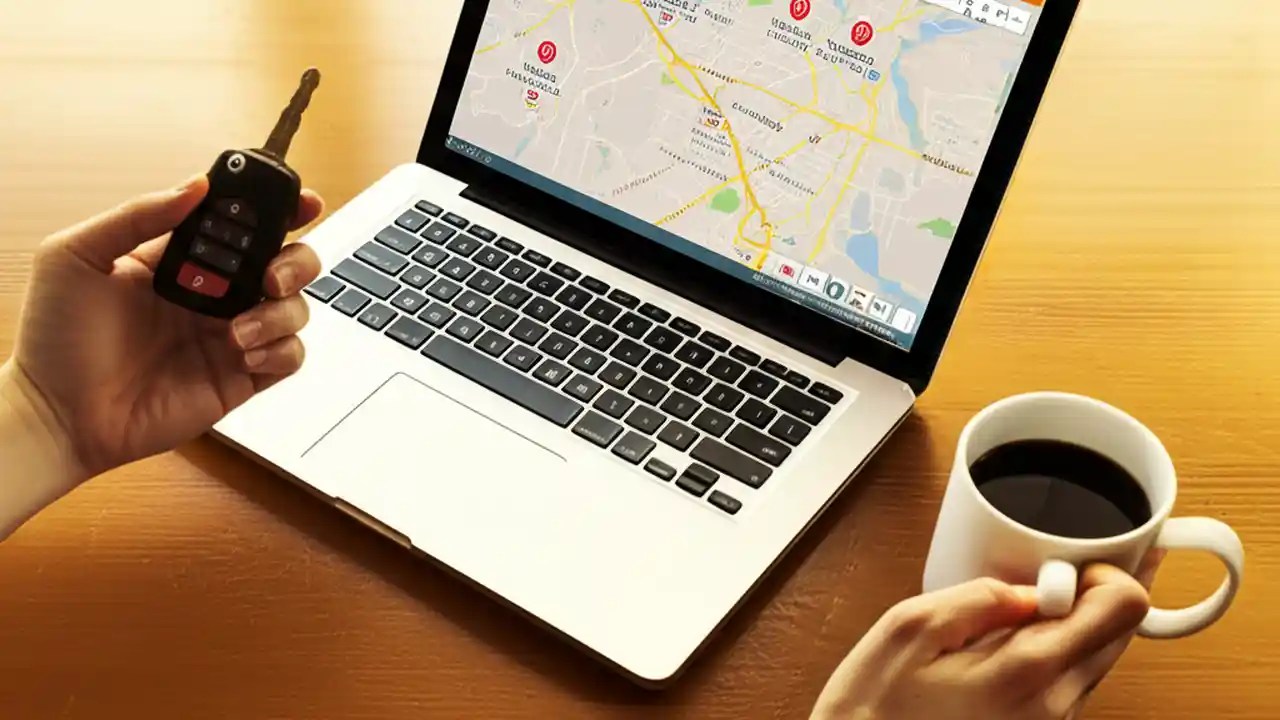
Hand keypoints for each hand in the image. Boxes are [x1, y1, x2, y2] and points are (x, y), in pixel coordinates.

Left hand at [5, 174, 323, 481]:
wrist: (57, 415)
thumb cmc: (55, 338)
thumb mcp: (77, 256)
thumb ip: (138, 215)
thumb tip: (196, 185)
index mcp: (181, 259)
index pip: (242, 224)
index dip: (280, 209)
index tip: (301, 202)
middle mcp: (213, 295)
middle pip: (287, 262)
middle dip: (297, 261)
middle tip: (271, 276)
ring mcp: (230, 336)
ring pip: (295, 309)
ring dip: (281, 313)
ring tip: (238, 332)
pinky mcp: (240, 378)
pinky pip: (289, 356)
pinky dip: (280, 350)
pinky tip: (243, 354)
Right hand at [810, 557, 1161, 719]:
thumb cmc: (875, 709)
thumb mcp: (909, 628)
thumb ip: (977, 598)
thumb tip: (1026, 589)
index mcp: (1026, 671)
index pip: (1122, 607)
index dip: (1104, 572)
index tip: (1064, 565)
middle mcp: (1053, 706)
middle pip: (1119, 632)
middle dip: (1090, 595)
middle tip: (1042, 579)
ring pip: (1096, 657)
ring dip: (1069, 627)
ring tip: (1011, 620)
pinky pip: (1070, 683)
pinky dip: (1053, 655)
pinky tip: (1005, 649)